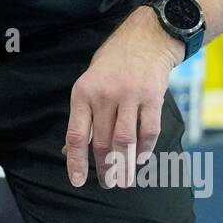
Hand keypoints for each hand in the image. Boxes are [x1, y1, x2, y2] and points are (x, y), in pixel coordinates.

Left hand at [65, 6, 180, 188]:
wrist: (146, 38)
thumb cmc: (112, 64)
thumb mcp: (89, 84)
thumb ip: (82, 116)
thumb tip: (69, 149)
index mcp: (83, 93)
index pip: (77, 134)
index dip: (76, 161)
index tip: (77, 182)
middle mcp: (105, 95)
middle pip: (103, 142)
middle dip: (104, 168)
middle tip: (107, 184)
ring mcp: (130, 96)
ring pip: (125, 141)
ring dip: (125, 165)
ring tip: (125, 181)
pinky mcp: (153, 97)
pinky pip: (148, 131)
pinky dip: (145, 149)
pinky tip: (141, 160)